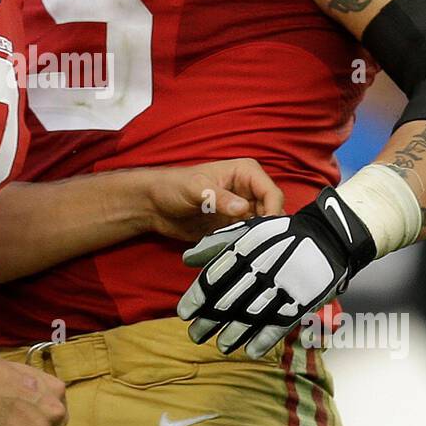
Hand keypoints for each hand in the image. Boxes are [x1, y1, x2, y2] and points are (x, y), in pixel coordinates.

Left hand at [142, 159, 283, 243]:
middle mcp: (249, 191)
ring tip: (248, 250)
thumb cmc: (173, 187)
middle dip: (268, 228)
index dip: (272, 212)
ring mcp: (242, 210)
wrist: (153, 206)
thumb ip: (219, 198)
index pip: (272, 193)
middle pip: (272, 212)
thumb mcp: (195, 188)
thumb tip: (243, 208)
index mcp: (246, 173)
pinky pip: (249, 237)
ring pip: (263, 227)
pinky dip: (247, 245)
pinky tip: (240, 252)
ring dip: (258, 239)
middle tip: (258, 244)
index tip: (264, 231)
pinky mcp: (233, 227)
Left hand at [176, 186, 376, 357]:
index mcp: (245, 251)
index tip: (183, 314)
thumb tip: (186, 259)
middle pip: (227, 302)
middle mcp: (260, 270)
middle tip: (195, 336)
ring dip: (232, 336)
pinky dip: (263, 340)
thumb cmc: (280, 235)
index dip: (196, 299)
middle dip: (208, 323)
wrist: (327, 237)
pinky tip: (251, 351)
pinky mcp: (300, 302)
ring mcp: (280, 288)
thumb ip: (214, 244)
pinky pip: (278, 325)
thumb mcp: (247, 231)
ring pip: (250, 318)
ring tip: (221, 346)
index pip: (213, 279)